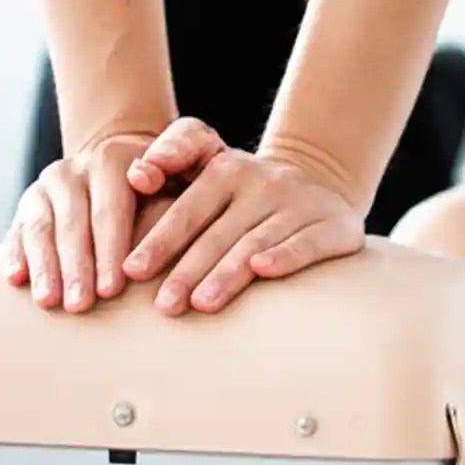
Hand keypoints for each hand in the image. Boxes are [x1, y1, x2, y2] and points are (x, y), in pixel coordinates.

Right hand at [5, 131, 160, 312]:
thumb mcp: (170, 178)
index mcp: (110, 162)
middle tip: (79, 306)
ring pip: (40, 228)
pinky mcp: (25, 205)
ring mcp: (44, 187)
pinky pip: (16, 231)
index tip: (111, 290)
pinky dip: (14, 255)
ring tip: (48, 302)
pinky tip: (15, 280)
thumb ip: (166, 179)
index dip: (109, 251)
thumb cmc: (154, 189)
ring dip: (44, 267)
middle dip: (75, 268)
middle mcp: (72, 171)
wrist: (112, 168)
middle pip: (72, 223)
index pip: (109, 211)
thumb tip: (146, 179)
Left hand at [122, 118, 366, 315]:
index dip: (160, 239)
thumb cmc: (243, 187)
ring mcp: (298, 202)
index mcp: (224, 169)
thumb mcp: (209, 163)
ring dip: (227, 273)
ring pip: (255, 242)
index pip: (187, 209)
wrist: (319, 179)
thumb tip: (136, 173)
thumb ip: (172, 159)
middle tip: (164, 305)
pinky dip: (284, 256)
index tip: (132, 270)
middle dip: (187, 270)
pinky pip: (306, 243)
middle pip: (217, 233)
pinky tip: (263, 271)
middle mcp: (261, 181)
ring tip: (201, 303)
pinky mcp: (332, 224)